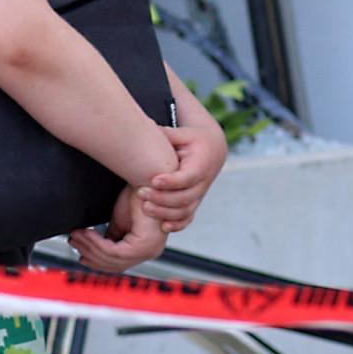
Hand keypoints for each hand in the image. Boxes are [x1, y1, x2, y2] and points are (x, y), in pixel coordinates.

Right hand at [69, 184, 168, 273]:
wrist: (148, 179)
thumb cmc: (137, 196)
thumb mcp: (120, 223)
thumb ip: (111, 239)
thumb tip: (93, 250)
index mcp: (146, 249)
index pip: (118, 264)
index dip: (97, 261)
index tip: (80, 255)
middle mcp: (150, 252)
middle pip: (114, 264)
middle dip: (90, 253)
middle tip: (72, 242)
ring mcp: (149, 250)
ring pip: (112, 258)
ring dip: (90, 247)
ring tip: (76, 235)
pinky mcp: (144, 245)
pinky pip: (114, 251)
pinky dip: (97, 243)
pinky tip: (86, 233)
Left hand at [140, 116, 227, 232]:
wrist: (212, 151)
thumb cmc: (193, 140)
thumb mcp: (183, 134)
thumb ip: (167, 134)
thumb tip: (147, 126)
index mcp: (201, 165)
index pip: (188, 177)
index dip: (172, 181)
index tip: (153, 180)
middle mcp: (203, 183)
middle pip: (184, 197)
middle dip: (162, 198)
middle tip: (140, 193)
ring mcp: (199, 195)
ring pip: (184, 210)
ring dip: (164, 212)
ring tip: (144, 208)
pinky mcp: (195, 203)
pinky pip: (187, 218)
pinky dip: (176, 225)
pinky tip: (162, 227)